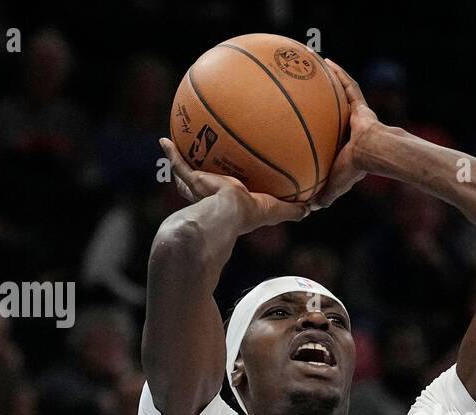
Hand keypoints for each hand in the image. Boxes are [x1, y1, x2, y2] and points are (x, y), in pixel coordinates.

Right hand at [158, 138, 307, 227]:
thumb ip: (291, 209)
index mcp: (229, 201)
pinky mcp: (191, 180)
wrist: (226, 213)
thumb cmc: (249, 214)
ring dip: (181, 160)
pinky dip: (171, 152)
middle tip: (199, 160)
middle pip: (203, 182)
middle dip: (199, 175)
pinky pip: (178, 163)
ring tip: (175, 144)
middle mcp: (211, 195)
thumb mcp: (274, 209)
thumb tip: (311, 208)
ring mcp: (198, 187)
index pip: (227, 195)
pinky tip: (163, 140)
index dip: (227, 190)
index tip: (228, 184)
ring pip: (186, 173)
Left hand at [309, 58, 383, 209]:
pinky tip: (325, 61)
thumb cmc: (355, 170)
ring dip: (331, 81)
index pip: (333, 137)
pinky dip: (338, 73)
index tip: (311, 127)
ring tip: (316, 67)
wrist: (374, 153)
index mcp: (347, 146)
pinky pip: (348, 85)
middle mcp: (351, 128)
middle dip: (325, 101)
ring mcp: (357, 115)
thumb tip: (310, 209)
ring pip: (341, 94)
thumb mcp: (335, 184)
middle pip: (335, 111)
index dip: (323, 131)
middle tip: (308, 91)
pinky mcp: (360, 105)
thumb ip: (324, 195)